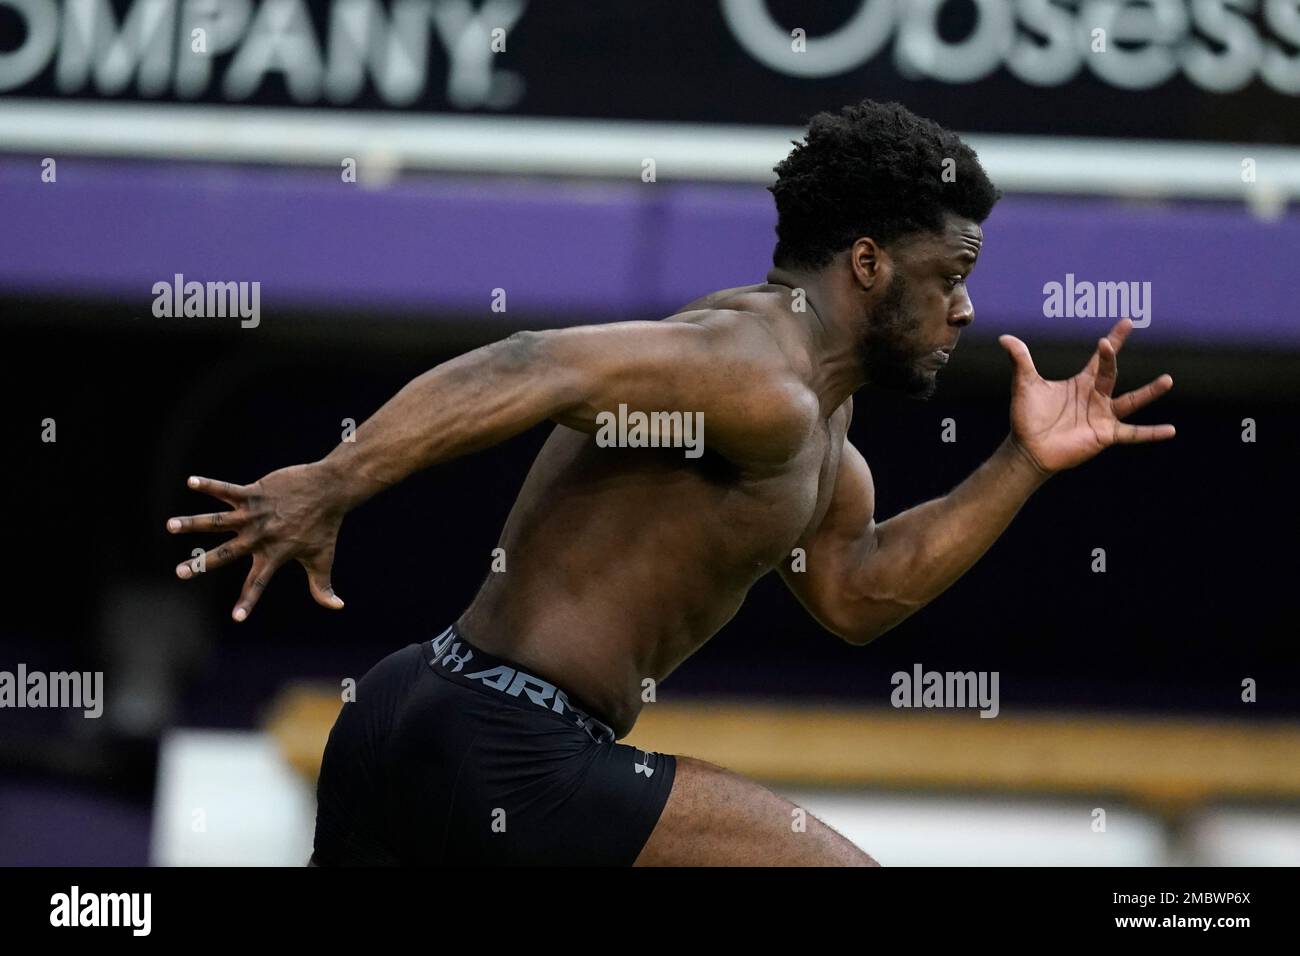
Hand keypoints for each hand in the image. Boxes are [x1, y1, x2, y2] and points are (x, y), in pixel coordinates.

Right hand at [167, 463, 345, 621]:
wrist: (331, 490)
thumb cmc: (325, 526)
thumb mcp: (322, 558)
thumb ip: (323, 585)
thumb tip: (337, 606)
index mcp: (274, 555)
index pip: (258, 584)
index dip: (248, 601)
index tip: (236, 618)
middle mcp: (260, 537)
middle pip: (227, 553)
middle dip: (202, 563)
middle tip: (179, 572)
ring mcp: (255, 514)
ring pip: (218, 520)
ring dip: (193, 522)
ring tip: (170, 525)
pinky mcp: (255, 493)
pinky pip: (227, 489)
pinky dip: (209, 485)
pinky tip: (191, 482)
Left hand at [999, 318, 1173, 474]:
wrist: (1028, 448)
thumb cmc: (1027, 417)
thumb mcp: (1024, 385)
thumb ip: (1020, 360)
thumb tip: (1004, 337)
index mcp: (1082, 382)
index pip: (1102, 358)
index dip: (1113, 340)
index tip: (1127, 322)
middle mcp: (1097, 396)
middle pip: (1110, 373)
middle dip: (1111, 358)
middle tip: (1110, 342)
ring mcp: (1103, 415)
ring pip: (1131, 401)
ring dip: (1149, 392)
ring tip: (1168, 380)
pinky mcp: (1105, 435)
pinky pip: (1133, 433)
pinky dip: (1151, 433)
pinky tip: (1171, 430)